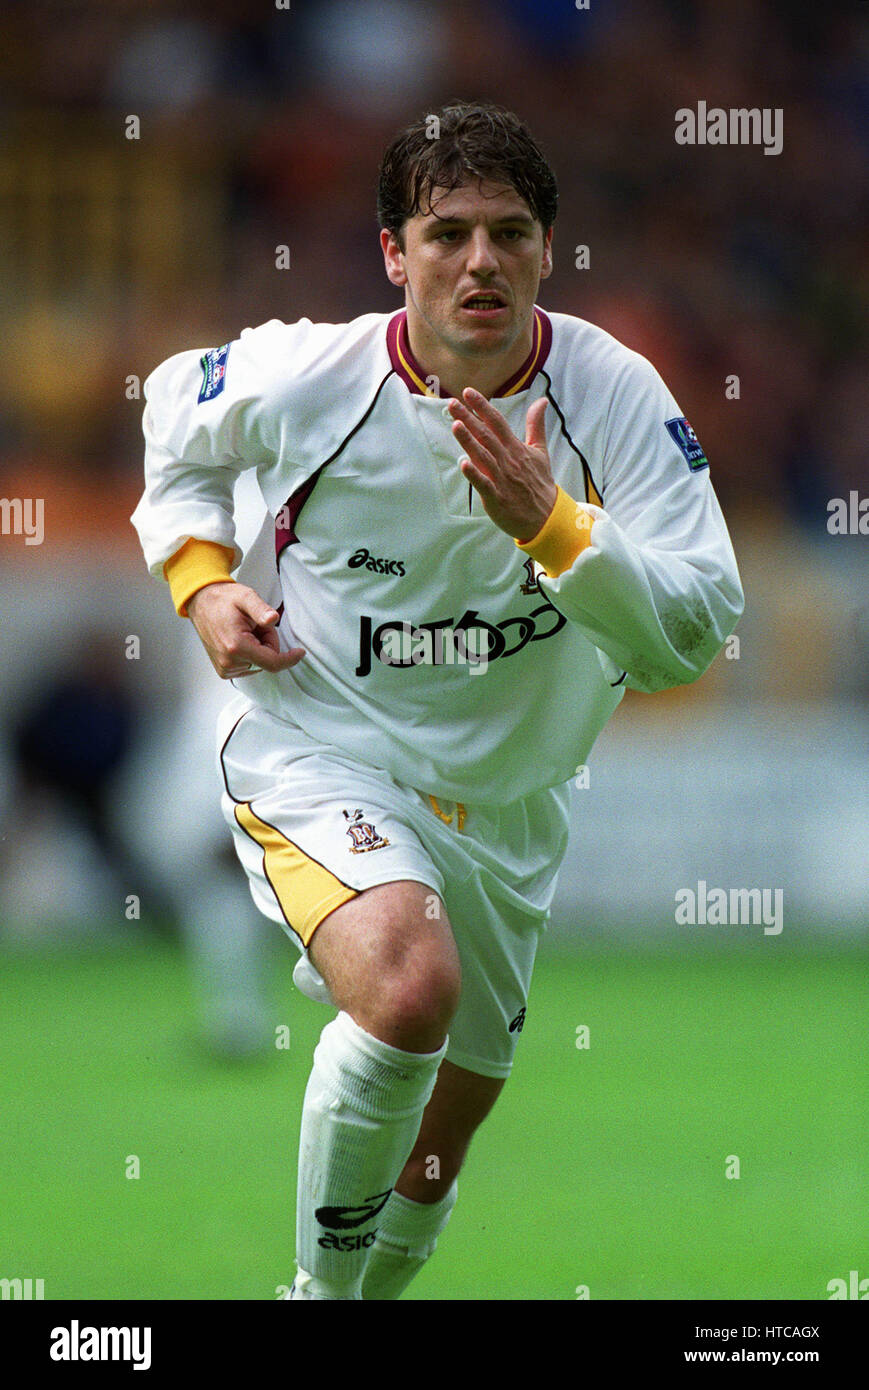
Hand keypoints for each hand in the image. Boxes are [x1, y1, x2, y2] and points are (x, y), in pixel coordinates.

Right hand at [187, 582, 304, 678]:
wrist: (201, 603)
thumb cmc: (224, 599)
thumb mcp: (246, 597)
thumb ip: (261, 609)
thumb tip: (273, 619)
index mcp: (236, 646)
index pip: (272, 663)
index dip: (289, 659)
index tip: (300, 653)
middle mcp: (229, 662)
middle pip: (267, 661)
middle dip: (267, 643)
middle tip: (255, 625)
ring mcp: (225, 668)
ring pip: (258, 664)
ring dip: (258, 649)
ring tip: (244, 631)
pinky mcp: (224, 670)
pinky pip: (249, 666)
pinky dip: (250, 654)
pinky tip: (239, 640)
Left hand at [447, 388, 556, 540]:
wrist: (546, 516)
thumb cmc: (539, 483)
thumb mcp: (540, 450)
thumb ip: (536, 425)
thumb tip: (541, 401)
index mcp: (516, 448)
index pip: (497, 422)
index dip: (482, 406)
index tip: (468, 393)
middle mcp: (507, 460)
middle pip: (486, 435)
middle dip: (469, 418)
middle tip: (453, 403)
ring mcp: (502, 478)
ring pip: (483, 456)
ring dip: (469, 440)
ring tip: (455, 424)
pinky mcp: (496, 497)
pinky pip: (484, 484)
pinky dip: (474, 474)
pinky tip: (463, 464)